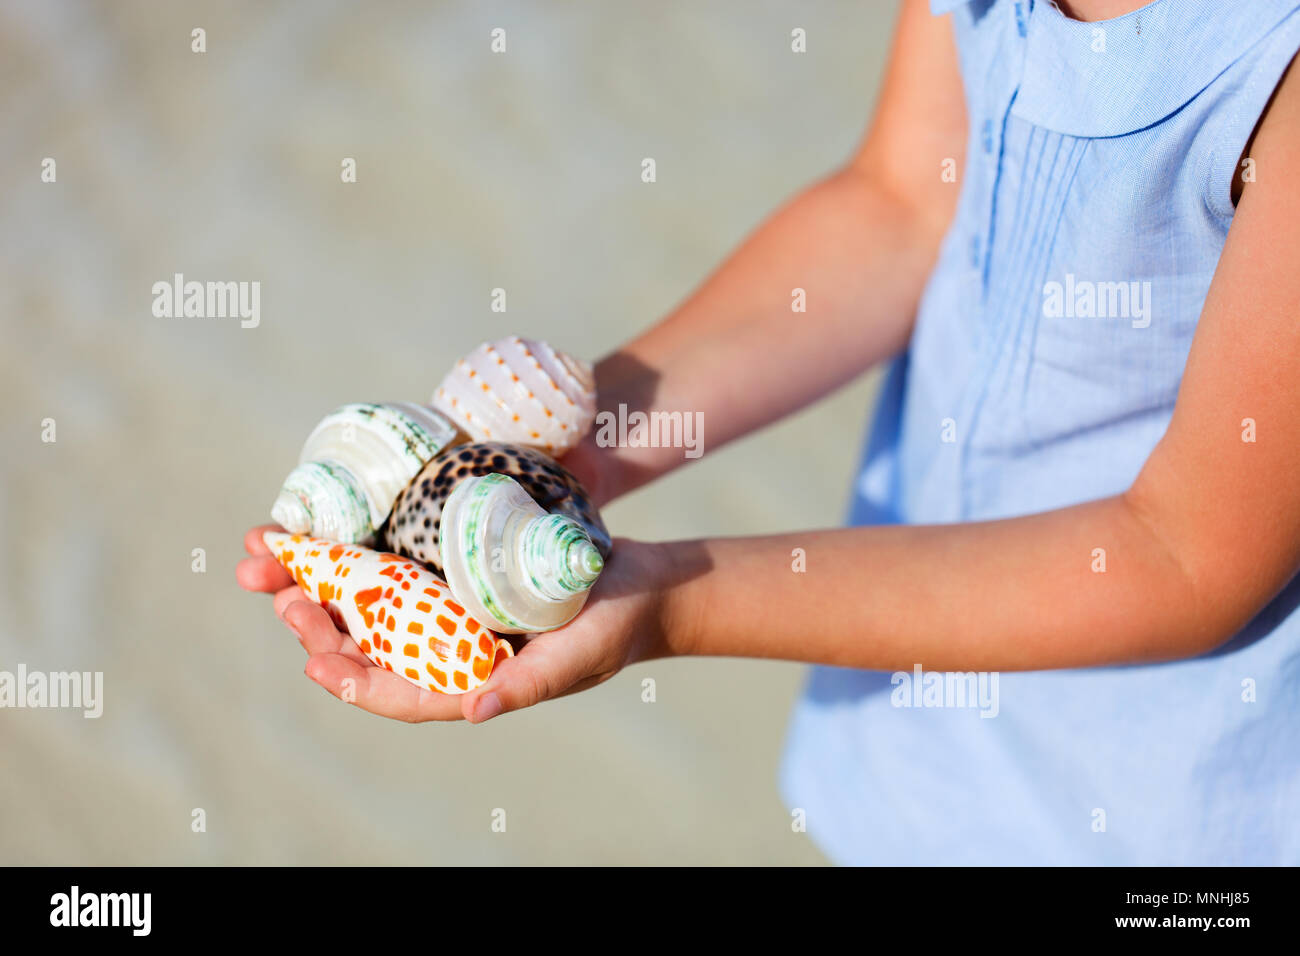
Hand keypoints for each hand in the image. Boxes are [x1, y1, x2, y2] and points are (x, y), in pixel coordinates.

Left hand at [236, 525, 671, 722]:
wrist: (645, 581)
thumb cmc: (617, 625)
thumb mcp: (577, 656)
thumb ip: (528, 684)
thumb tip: (473, 711)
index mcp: (474, 679)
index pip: (401, 692)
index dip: (353, 681)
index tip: (314, 659)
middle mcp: (454, 648)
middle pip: (373, 646)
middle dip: (321, 625)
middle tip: (281, 596)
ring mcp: (455, 610)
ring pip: (376, 605)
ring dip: (328, 586)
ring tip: (283, 563)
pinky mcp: (461, 573)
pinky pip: (403, 569)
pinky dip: (366, 554)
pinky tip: (338, 532)